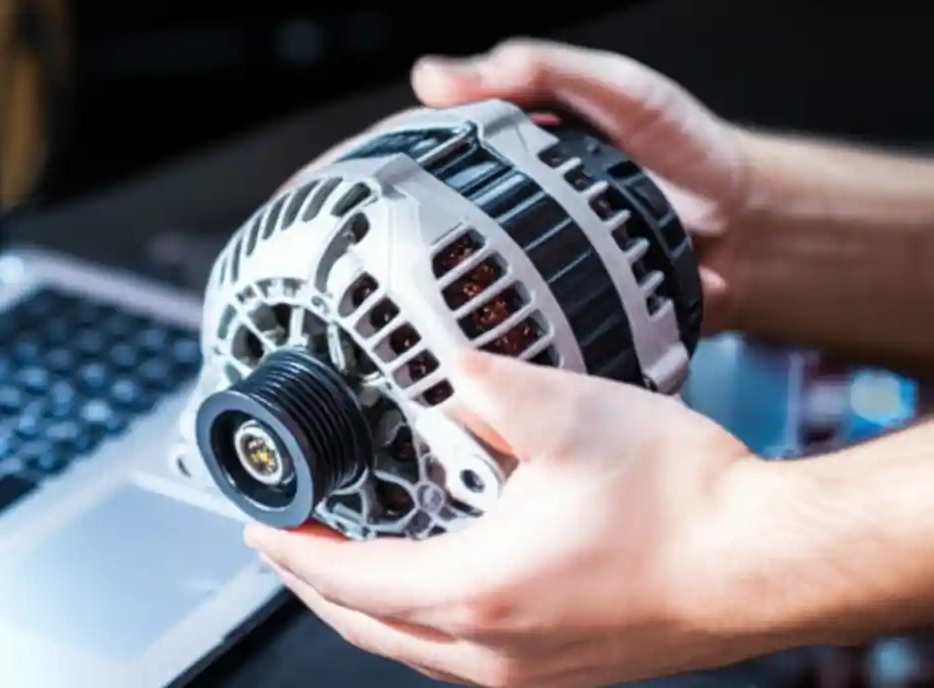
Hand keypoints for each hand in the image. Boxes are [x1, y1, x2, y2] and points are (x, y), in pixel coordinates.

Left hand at [244, 350, 778, 687]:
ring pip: (410, 646)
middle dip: (318, 583)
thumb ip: (491, 384)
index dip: (291, 549)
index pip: (347, 578)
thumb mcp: (572, 415)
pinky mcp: (561, 669)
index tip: (260, 525)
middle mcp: (495, 649)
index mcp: (479, 591)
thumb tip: (451, 368)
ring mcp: (529, 670)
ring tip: (350, 561)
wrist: (764, 560)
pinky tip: (436, 584)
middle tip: (291, 541)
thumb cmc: (686, 505)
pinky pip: (460, 654)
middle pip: (366, 624)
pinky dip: (423, 619)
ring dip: (369, 605)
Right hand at [285, 39, 755, 334]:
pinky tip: (429, 356)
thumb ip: (539, 72)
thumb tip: (439, 76)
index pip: (407, 155)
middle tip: (306, 270)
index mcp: (506, 150)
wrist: (752, 232)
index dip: (346, 177)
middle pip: (407, 228)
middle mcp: (503, 211)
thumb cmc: (689, 152)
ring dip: (395, 305)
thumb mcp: (617, 90)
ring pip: (440, 284)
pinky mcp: (549, 312)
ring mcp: (522, 264)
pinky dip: (457, 343)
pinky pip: (493, 327)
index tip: (300, 200)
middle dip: (349, 250)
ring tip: (347, 319)